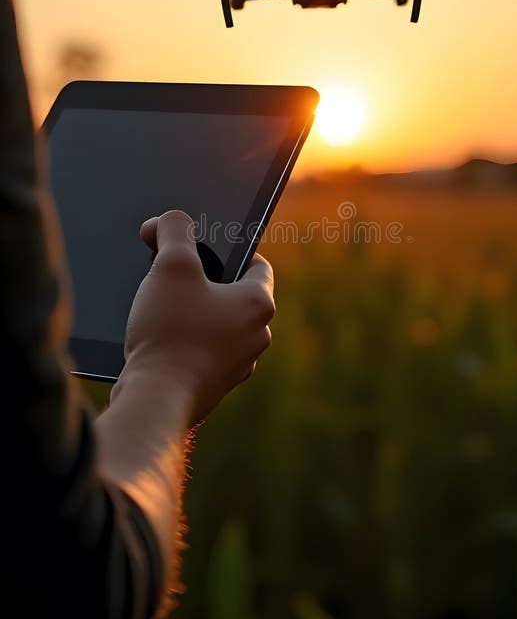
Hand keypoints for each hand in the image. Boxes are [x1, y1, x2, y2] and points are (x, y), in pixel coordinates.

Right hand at [115, 210, 274, 424]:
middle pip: (236, 297)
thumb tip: (169, 219)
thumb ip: (174, 230)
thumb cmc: (170, 332)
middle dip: (207, 284)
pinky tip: (158, 340)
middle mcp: (256, 337)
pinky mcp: (213, 386)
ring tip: (163, 309)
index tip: (209, 248)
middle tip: (177, 277)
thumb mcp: (171, 265)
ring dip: (195, 316)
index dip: (233, 251)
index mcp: (258, 304)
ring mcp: (236, 365)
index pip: (257, 265)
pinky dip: (185, 344)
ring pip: (219, 327)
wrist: (155, 399)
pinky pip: (203, 354)